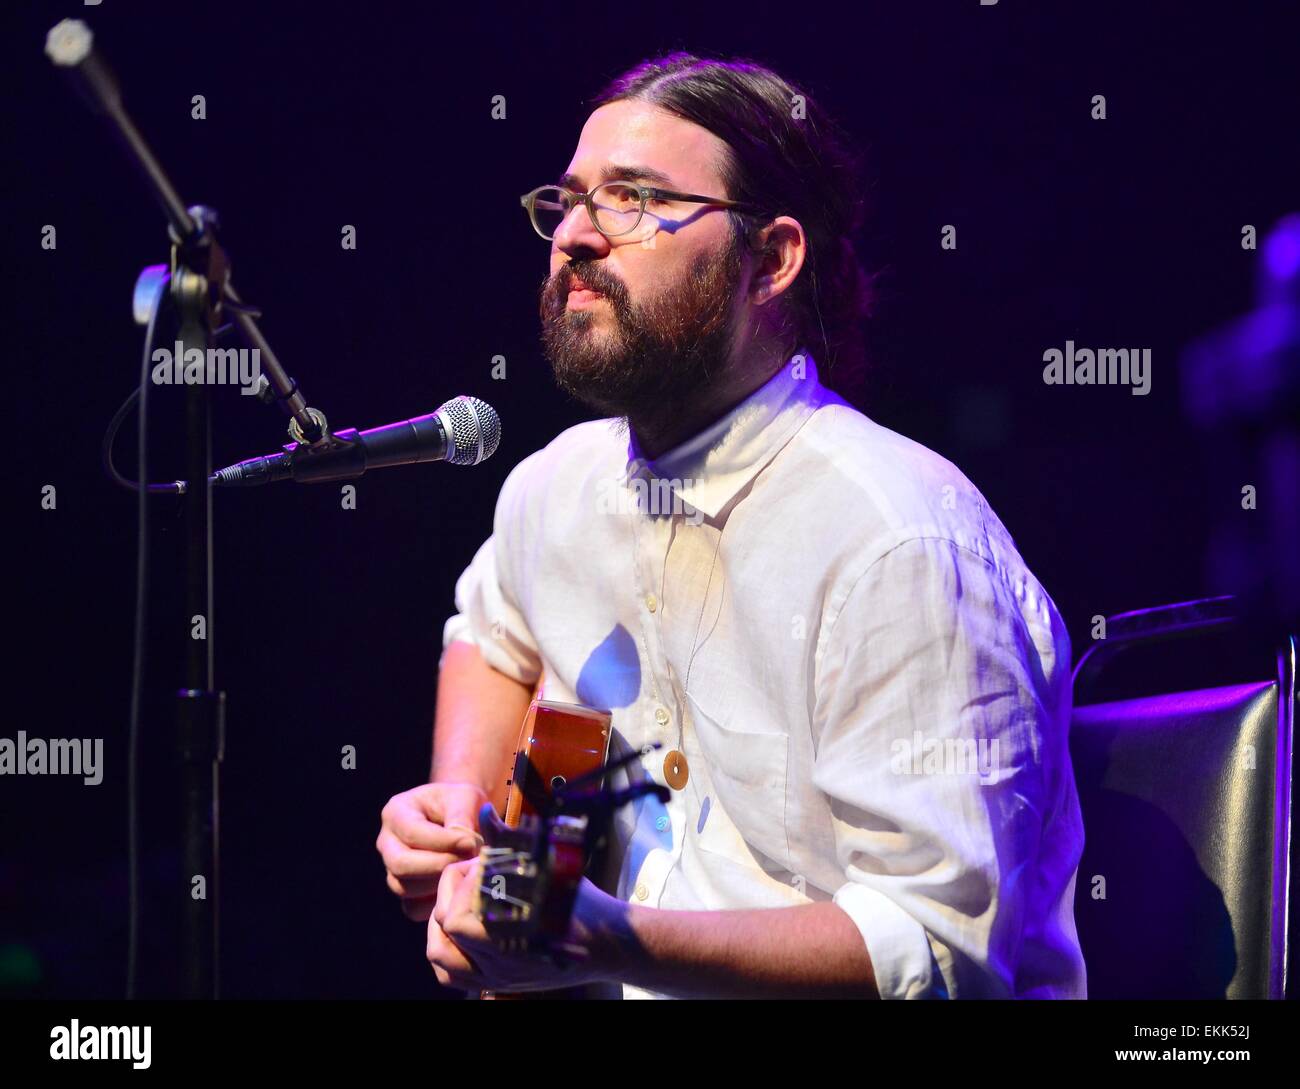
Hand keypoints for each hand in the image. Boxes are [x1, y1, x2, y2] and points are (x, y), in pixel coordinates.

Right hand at [376, 782, 488, 920]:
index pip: (412, 833)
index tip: (472, 842)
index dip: (443, 841)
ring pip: (405, 889)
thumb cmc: (461, 803)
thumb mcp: (465, 797)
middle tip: (467, 861)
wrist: (461, 817)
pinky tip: (457, 886)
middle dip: (438, 866)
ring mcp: (392, 869)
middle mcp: (387, 843)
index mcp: (396, 812)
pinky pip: (413, 908)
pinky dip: (435, 903)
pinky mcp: (405, 893)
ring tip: (465, 871)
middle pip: (400, 865)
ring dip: (438, 884)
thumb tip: (466, 845)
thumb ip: (463, 817)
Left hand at [427, 858, 626, 992]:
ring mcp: (497, 975)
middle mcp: (499, 961)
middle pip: (447, 928)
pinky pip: (453, 976)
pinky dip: (448, 952)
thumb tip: (486, 814)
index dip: (465, 879)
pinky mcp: (497, 984)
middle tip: (474, 875)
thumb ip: (510, 841)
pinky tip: (460, 930)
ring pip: (442, 956)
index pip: (457, 913)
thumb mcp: (549, 866)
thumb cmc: (581, 904)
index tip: (485, 862)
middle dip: (453, 893)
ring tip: (461, 900)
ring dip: (443, 923)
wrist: (605, 943)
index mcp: (511, 933)